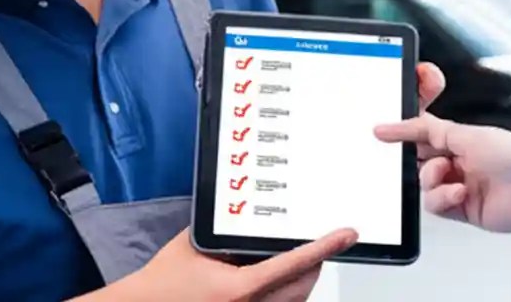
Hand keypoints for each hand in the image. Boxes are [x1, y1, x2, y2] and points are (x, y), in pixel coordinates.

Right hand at [103, 227, 357, 301]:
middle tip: (321, 242)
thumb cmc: (164, 282)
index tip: (346, 235)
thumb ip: (225, 232)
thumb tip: (249, 217)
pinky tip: (278, 281)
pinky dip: (286, 294)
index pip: (295, 263)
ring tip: (299, 260)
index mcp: (240, 288)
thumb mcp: (194, 244)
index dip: (325, 247)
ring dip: (302, 280)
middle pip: (304, 286)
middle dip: (315, 263)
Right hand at [374, 62, 510, 232]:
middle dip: (415, 161)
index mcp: (460, 140)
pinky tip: (459, 192)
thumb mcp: (463, 133)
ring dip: (432, 180)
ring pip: (425, 186)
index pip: (422, 134)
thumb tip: (394, 125)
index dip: (402, 134)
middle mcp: (460, 163)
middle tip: (412, 158)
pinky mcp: (464, 210)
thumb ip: (427, 129)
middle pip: (420, 162)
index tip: (380, 133)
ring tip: (449, 176)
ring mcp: (461, 187)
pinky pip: (437, 206)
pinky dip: (443, 198)